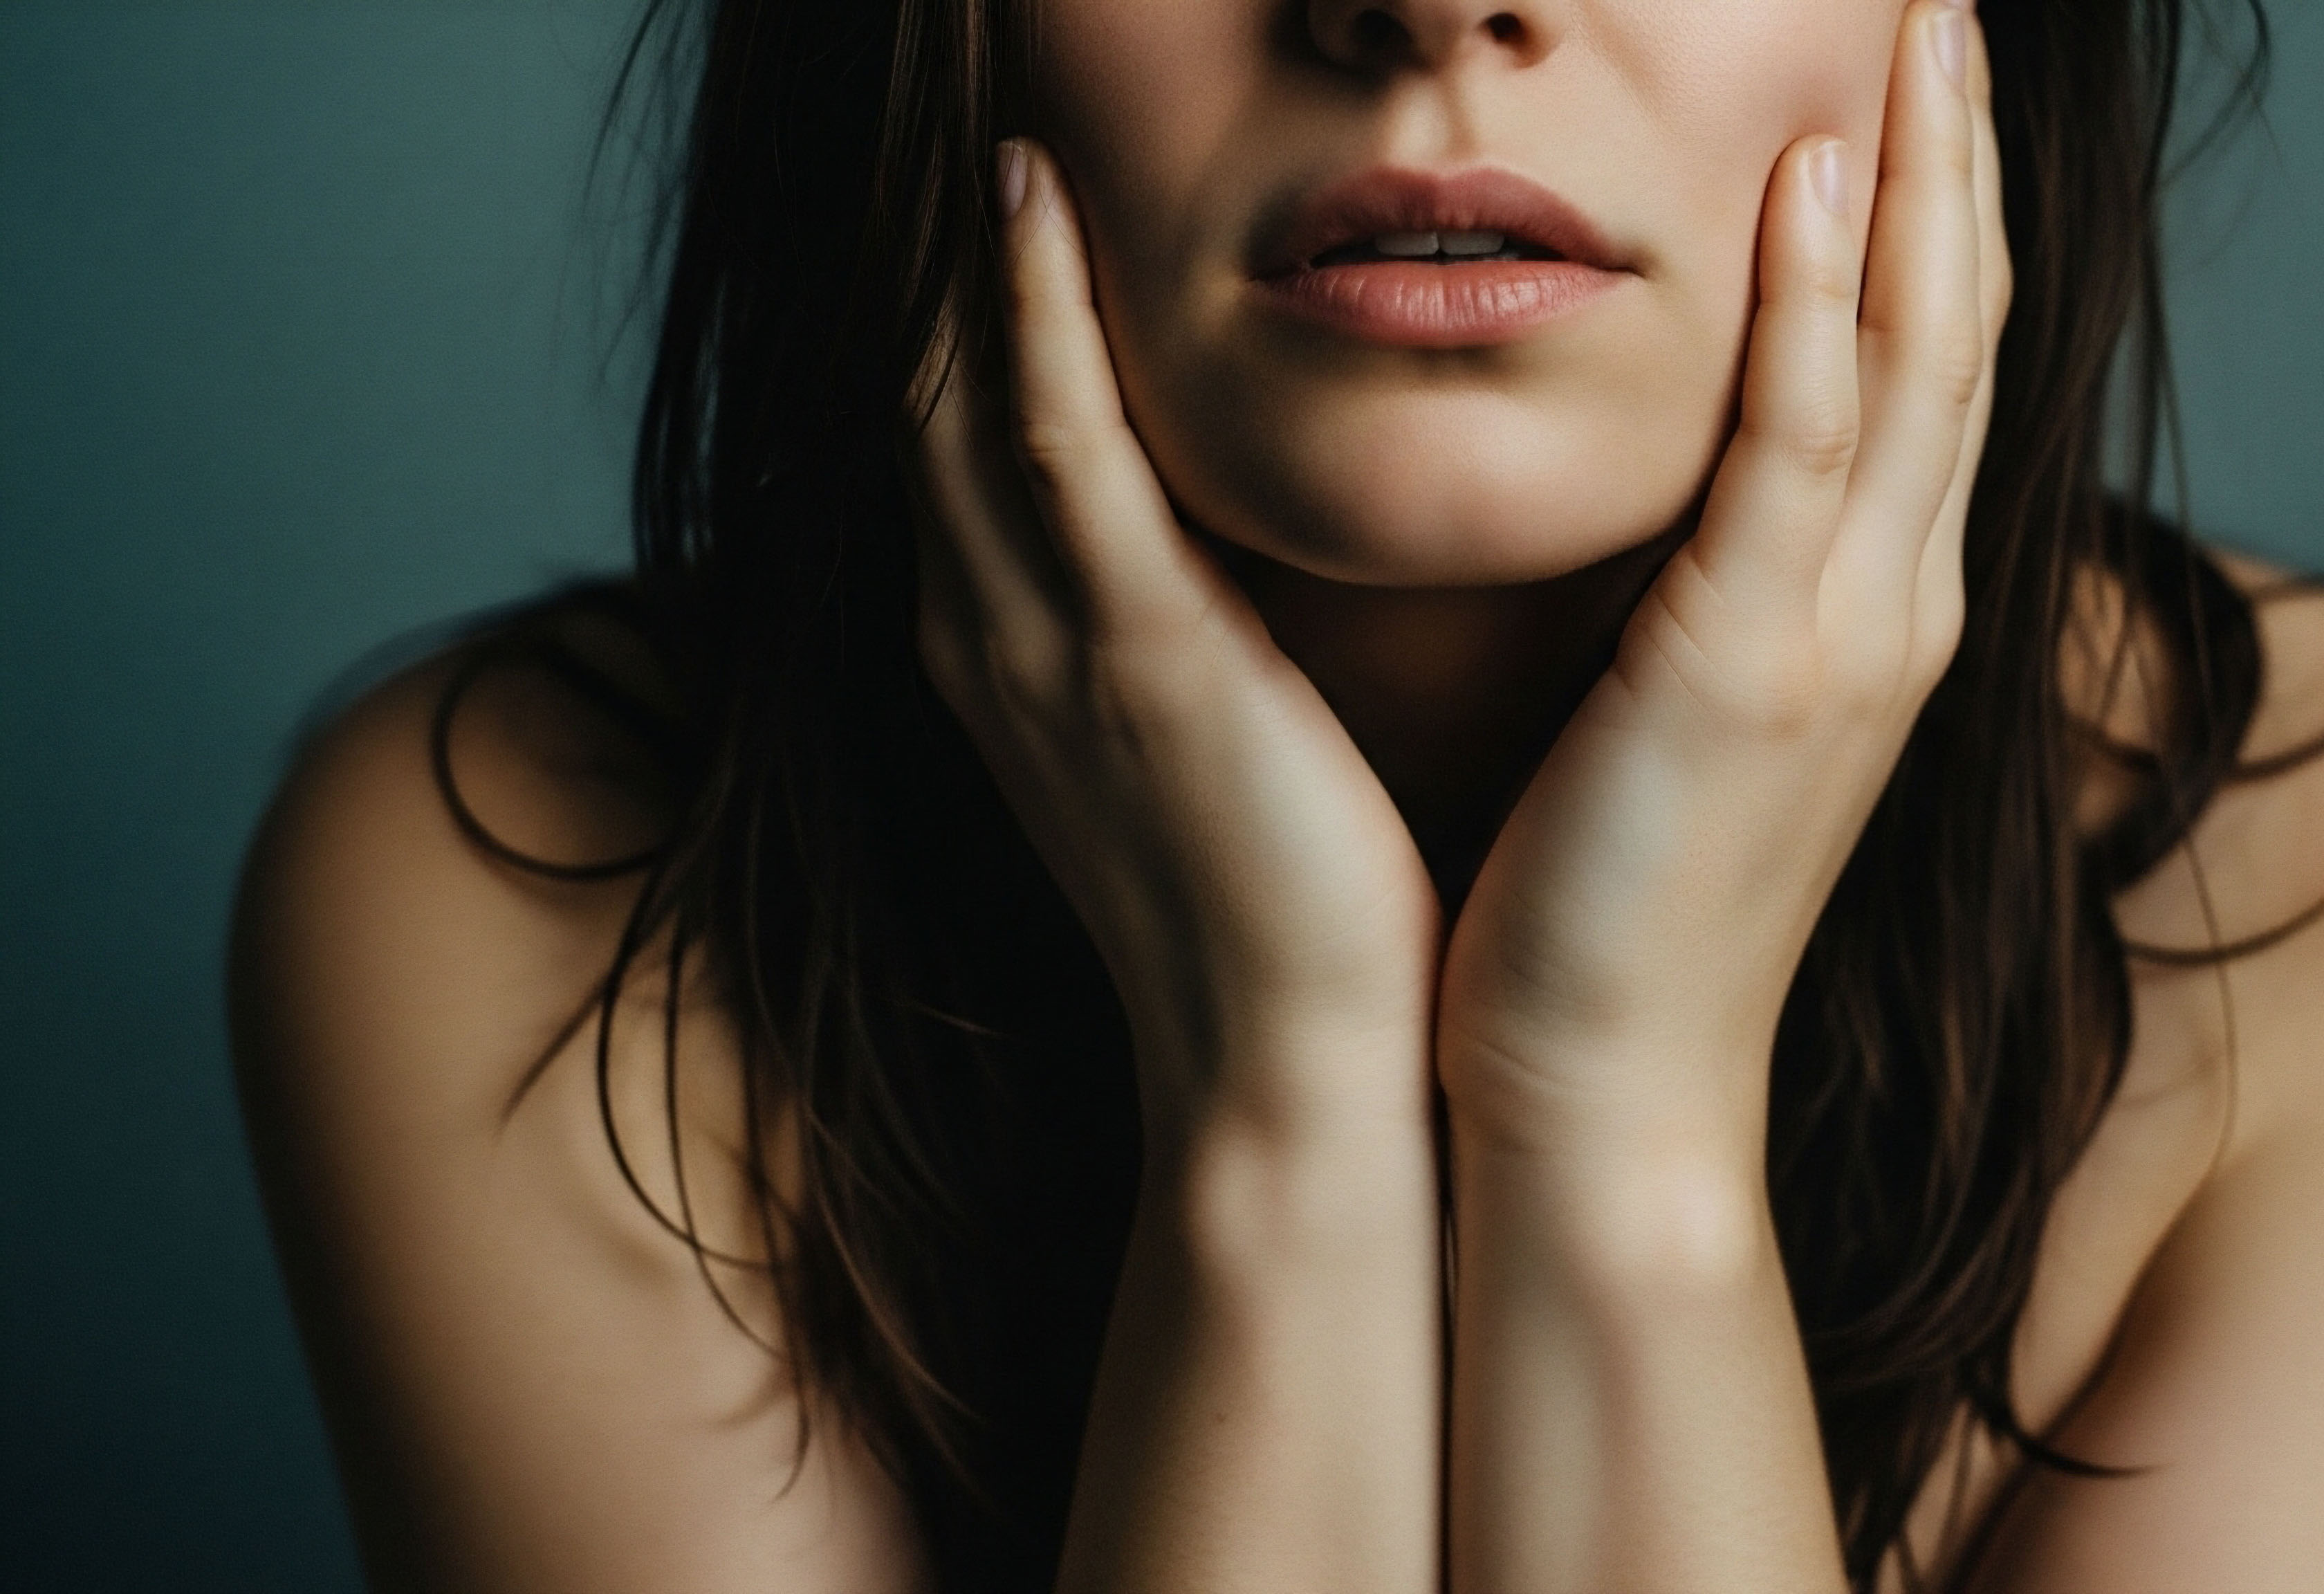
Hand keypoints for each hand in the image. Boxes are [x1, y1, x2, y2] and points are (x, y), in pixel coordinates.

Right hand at [910, 142, 1441, 1143]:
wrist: (1306, 1080)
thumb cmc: (1297, 907)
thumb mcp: (1217, 728)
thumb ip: (1194, 614)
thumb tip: (1247, 517)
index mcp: (1016, 642)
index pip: (957, 415)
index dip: (945, 274)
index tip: (971, 136)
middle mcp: (993, 628)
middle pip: (919, 374)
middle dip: (917, 219)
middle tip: (933, 67)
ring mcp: (1042, 646)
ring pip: (959, 385)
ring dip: (951, 224)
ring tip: (960, 77)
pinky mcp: (1130, 663)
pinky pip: (1057, 456)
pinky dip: (1029, 321)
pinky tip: (1022, 194)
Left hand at [1436, 1, 2009, 1166]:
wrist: (1602, 1098)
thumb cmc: (1612, 908)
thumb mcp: (1680, 716)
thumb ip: (1707, 589)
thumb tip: (1677, 493)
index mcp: (1872, 613)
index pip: (1925, 365)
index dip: (1937, 207)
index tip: (1919, 71)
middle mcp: (1892, 607)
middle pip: (1956, 328)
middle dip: (1961, 150)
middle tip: (1952, 1)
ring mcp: (1842, 639)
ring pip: (1914, 359)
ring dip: (1921, 176)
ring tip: (1924, 23)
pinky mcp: (1749, 673)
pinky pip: (1803, 455)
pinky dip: (1822, 312)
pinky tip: (1817, 181)